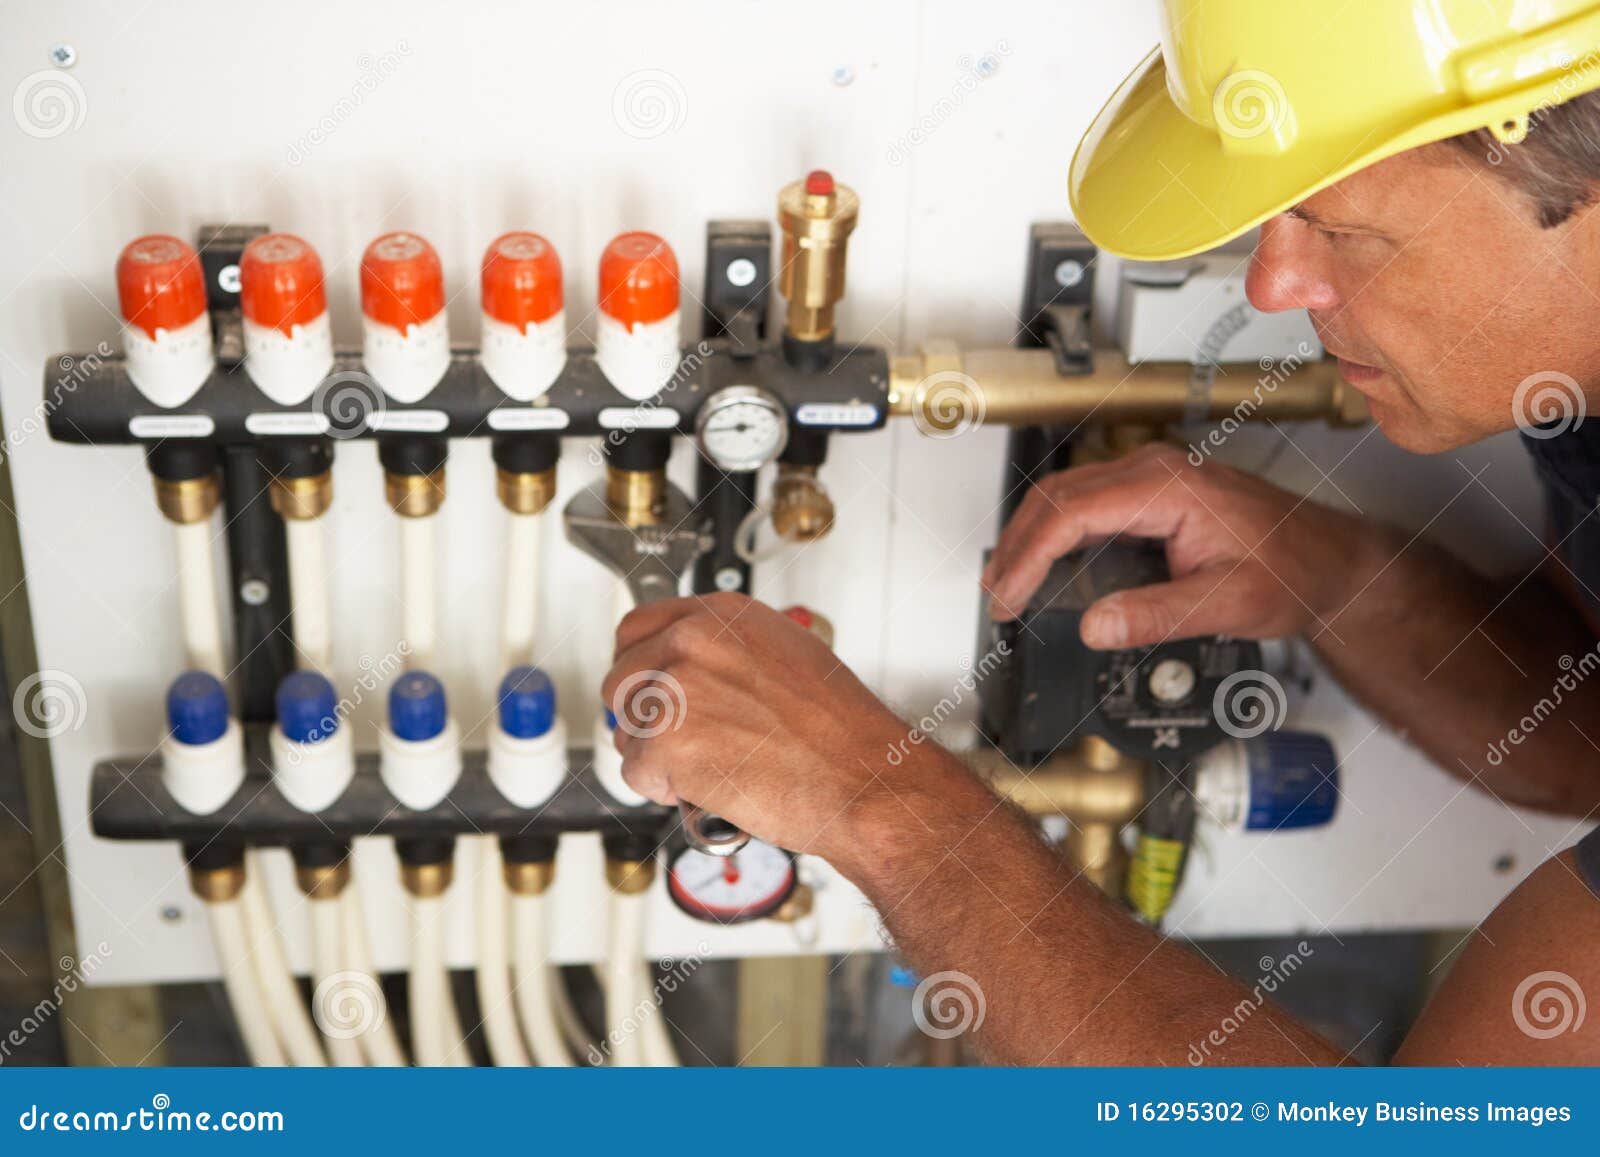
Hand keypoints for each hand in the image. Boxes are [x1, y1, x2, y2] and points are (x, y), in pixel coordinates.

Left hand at [601, 593, 973, 868]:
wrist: (863, 780)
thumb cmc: (841, 732)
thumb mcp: (789, 656)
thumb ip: (731, 651)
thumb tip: (695, 666)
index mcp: (722, 615)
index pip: (637, 628)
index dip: (638, 664)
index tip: (645, 684)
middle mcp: (692, 641)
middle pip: (620, 678)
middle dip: (642, 716)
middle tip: (681, 740)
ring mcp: (675, 689)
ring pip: (627, 730)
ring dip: (657, 757)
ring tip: (712, 765)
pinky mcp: (665, 742)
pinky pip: (636, 774)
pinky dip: (667, 792)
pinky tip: (711, 787)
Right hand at [981, 443, 1376, 646]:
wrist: (1330, 560)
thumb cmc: (1292, 571)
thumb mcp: (1225, 604)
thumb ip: (1156, 615)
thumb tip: (1095, 627)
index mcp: (1166, 487)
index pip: (1069, 514)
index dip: (1027, 559)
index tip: (1008, 600)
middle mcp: (1153, 470)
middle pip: (1055, 497)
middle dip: (1015, 547)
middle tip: (998, 599)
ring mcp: (1151, 475)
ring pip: (1065, 496)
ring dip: (1030, 538)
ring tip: (1009, 587)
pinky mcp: (1152, 490)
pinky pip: (1086, 502)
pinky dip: (1055, 533)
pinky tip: (1045, 567)